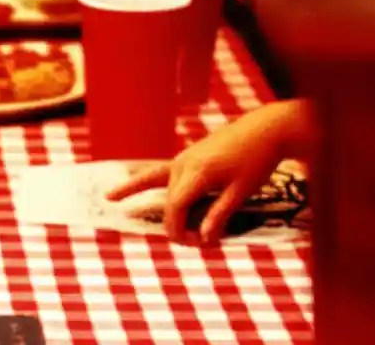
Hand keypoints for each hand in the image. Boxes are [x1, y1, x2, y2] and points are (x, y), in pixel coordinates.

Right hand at [105, 99, 313, 244]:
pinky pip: (160, 171)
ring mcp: (183, 158)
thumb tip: (205, 238)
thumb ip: (220, 214)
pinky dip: (145, 180)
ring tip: (109, 198)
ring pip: (158, 182)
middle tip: (195, 243)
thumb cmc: (257, 161)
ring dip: (140, 193)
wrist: (265, 130)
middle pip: (168, 200)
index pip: (175, 207)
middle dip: (175, 224)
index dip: (178, 229)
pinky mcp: (187, 156)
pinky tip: (133, 183)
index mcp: (197, 173)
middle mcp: (183, 163)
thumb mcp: (242, 192)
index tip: (190, 244)